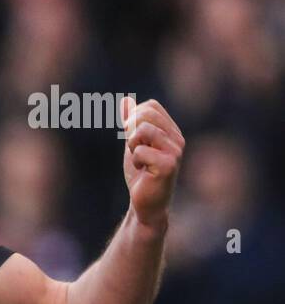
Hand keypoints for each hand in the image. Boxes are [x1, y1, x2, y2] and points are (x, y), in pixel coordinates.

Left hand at [119, 97, 183, 228]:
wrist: (146, 202)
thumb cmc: (141, 174)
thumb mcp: (133, 144)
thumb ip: (131, 123)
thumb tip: (125, 100)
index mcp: (171, 131)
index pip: (151, 106)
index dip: (133, 118)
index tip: (132, 137)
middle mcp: (178, 139)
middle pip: (146, 114)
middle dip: (131, 130)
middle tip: (134, 149)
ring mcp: (175, 151)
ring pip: (144, 130)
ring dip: (132, 145)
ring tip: (139, 160)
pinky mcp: (169, 165)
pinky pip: (141, 150)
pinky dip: (135, 160)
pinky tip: (143, 171)